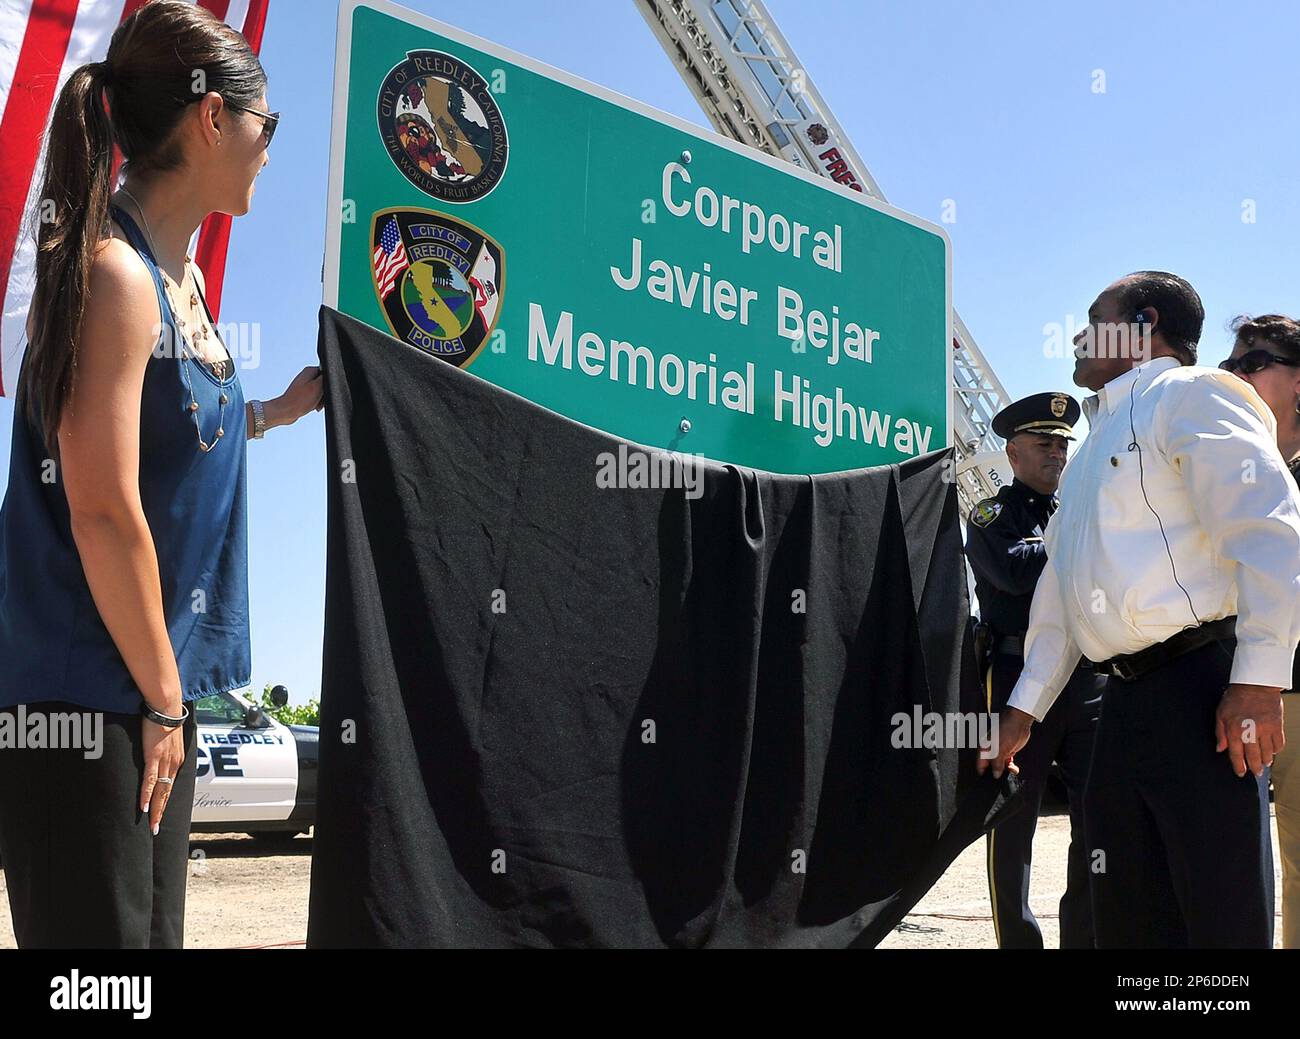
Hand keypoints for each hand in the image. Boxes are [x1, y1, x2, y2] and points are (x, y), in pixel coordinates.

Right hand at [140, 715, 186, 836]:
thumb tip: (156, 755)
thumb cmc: (165, 719)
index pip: (171, 786)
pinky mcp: (154, 756)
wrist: (166, 706)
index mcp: (176, 760)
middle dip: (161, 812)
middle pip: (167, 794)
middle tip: (155, 829)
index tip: (161, 815)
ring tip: (151, 824)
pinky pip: (150, 780)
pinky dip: (146, 794)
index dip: (165, 802)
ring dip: (155, 809)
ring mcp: (164, 761)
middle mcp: (173, 764)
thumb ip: (162, 751)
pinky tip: (143, 807)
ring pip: (160, 791)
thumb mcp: (167, 739)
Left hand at [270, 365, 323, 426]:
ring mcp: (304, 385)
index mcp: (309, 370)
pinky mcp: (303, 394)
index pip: (328, 373)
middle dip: (325, 393)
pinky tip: (312, 406)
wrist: (286, 412)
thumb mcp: (317, 387)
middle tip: (319, 399)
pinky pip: (315, 397)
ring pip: (321, 392)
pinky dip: (316, 402)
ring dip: (321, 399)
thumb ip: (326, 377)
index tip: (325, 390)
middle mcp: (306, 376)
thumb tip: (331, 373)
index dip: (329, 383)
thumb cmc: (299, 400)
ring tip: (315, 403)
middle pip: (325, 383)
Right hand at [976, 707, 1034, 778]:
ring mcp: (999, 751)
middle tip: (1001, 778)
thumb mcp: (1000, 749)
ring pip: (999, 766)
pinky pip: (1007, 763)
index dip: (984, 774)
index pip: (980, 765)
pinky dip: (1011, 767)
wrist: (1019, 721)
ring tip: (1011, 771)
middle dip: (995, 773)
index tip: (989, 781)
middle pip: (990, 767)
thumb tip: (995, 775)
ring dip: (1005, 771)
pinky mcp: (1008, 751)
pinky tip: (1014, 769)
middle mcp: (990, 751)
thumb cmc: (1006, 730)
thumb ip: (996, 763)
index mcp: (984, 749)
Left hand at [1215, 683, 1284, 777]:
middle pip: (1253, 756)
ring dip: (1266, 760)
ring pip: (1267, 752)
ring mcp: (1265, 730)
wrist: (1255, 685)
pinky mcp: (1277, 726)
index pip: (1236, 754)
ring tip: (1264, 763)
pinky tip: (1273, 751)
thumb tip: (1220, 749)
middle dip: (1254, 767)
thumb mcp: (1221, 714)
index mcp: (1234, 730)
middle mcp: (1250, 732)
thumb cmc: (1236, 698)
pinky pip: (1279, 743)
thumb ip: (1220, 733)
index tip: (1241, 773)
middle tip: (1256, 773)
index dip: (1238, 766)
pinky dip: (1276, 750)